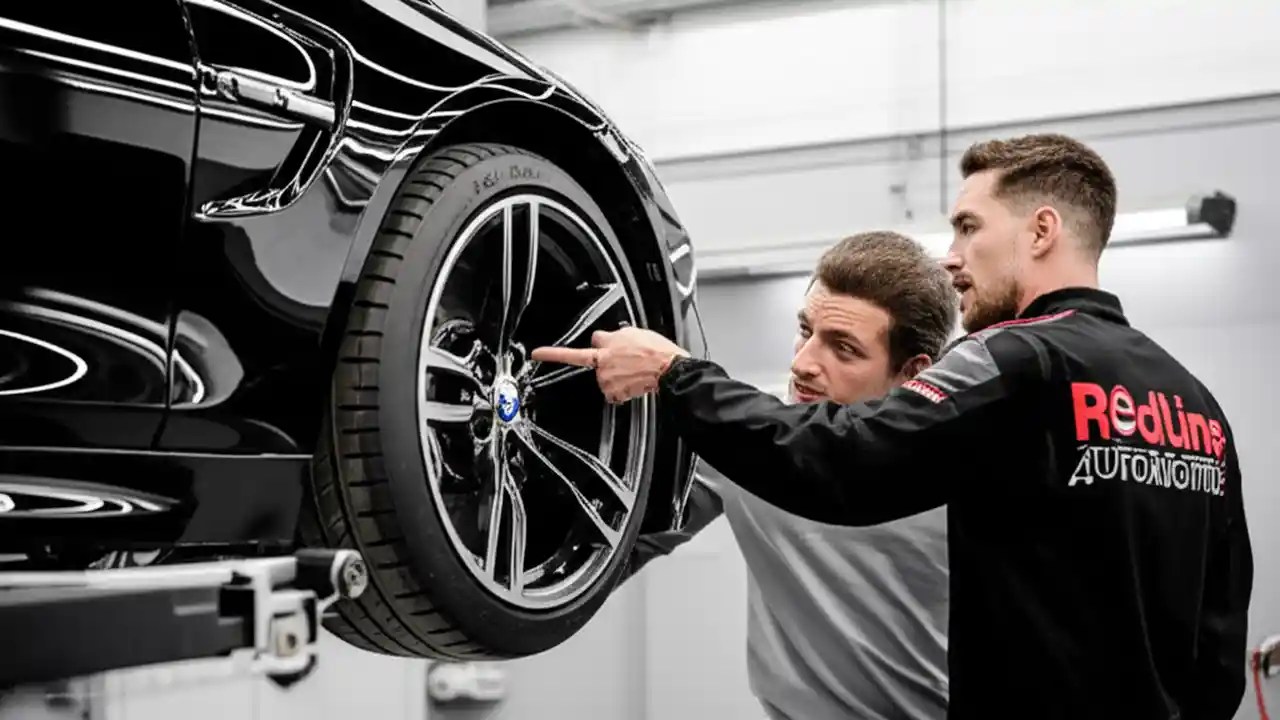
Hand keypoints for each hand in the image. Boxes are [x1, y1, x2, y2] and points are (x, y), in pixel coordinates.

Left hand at [531, 327, 689, 403]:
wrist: (668, 368)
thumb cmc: (657, 350)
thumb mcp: (634, 333)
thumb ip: (615, 337)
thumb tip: (608, 338)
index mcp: (605, 346)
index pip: (575, 348)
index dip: (556, 352)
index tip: (537, 354)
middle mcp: (602, 363)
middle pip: (596, 363)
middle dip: (608, 362)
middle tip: (627, 361)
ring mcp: (607, 380)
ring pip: (605, 380)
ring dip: (617, 377)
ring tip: (635, 372)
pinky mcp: (615, 393)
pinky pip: (614, 394)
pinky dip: (622, 391)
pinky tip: (635, 383)